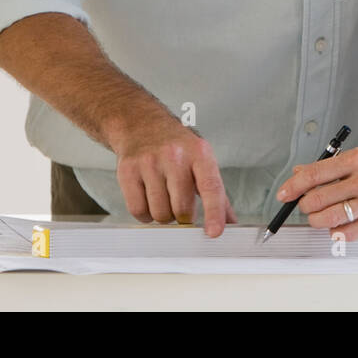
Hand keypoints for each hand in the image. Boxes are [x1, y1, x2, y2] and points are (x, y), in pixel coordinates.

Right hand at [108, 108, 237, 236]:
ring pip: (160, 213)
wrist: (142, 125)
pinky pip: (138, 211)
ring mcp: (149, 162)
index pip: (210, 187)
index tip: (215, 232)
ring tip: (164, 198)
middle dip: (183, 217)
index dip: (214, 212)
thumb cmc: (176, 147)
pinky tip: (148, 200)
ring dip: (163, 216)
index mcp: (199, 153)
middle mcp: (175, 155)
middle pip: (182, 208)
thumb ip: (217, 193)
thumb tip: (231, 223)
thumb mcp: (202, 161)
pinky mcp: (127, 171)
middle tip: (181, 206)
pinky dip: (144, 216)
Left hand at [275, 143, 357, 240]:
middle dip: (305, 205)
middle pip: (318, 199)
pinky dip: (336, 232)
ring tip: (320, 216)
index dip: (294, 186)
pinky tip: (338, 224)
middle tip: (306, 205)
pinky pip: (347, 234)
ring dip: (317, 220)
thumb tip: (302, 173)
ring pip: (329, 218)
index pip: (315, 174)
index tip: (284, 193)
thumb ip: (333, 166)